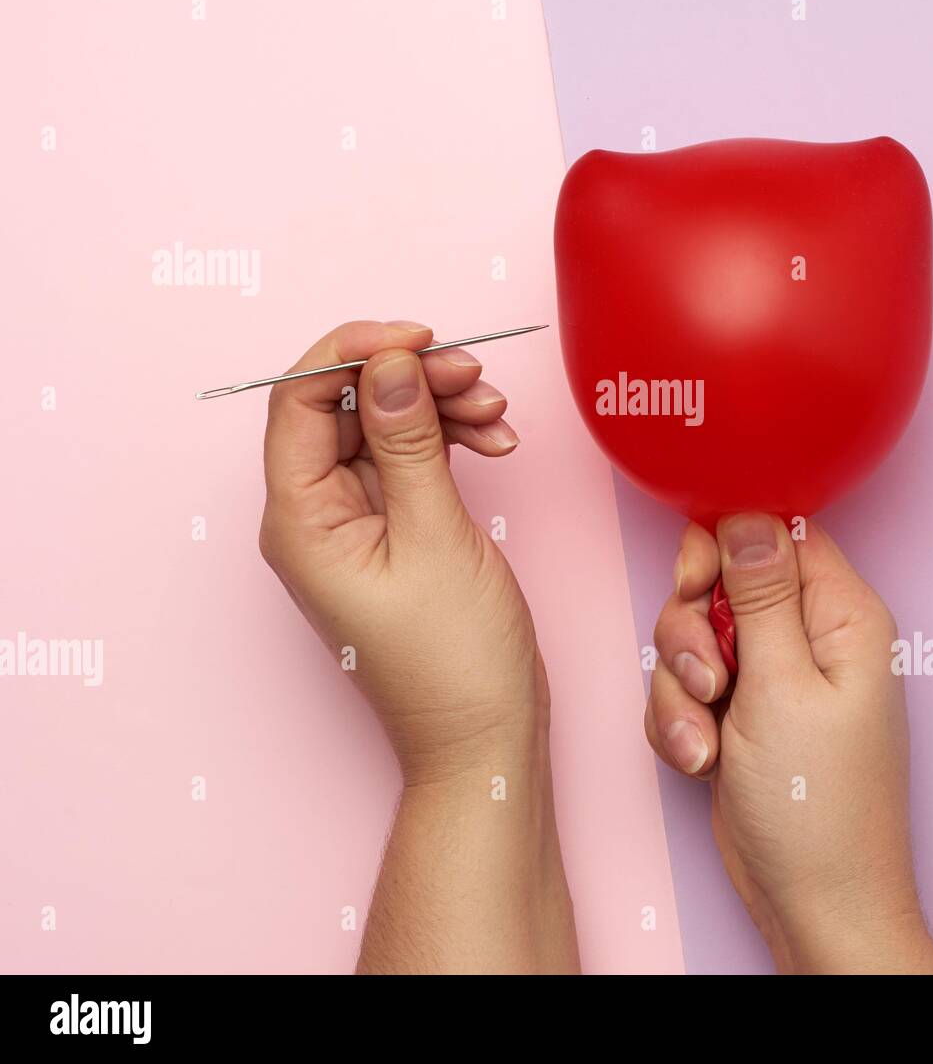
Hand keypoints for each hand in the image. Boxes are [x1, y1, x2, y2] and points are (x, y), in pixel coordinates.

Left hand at [258, 320, 544, 781]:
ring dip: (439, 407)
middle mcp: (315, 516)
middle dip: (411, 379)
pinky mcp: (394, 530)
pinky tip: (494, 442)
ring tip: (495, 414)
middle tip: (473, 377)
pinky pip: (411, 459)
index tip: (418, 338)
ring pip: (384, 427)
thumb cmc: (453, 660)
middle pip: (345, 407)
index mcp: (300, 521)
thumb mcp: (435, 535)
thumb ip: (407, 442)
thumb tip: (387, 364)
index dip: (354, 353)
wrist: (485, 734)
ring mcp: (355, 523)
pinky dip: (451, 441)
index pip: (297, 400)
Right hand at [645, 513, 932, 973]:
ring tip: (705, 737)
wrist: (812, 905)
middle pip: (722, 582)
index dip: (724, 548)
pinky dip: (681, 722)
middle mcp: (809, 638)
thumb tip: (748, 512)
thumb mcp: (780, 686)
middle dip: (691, 627)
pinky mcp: (741, 713)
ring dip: (681, 687)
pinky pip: (686, 687)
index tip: (695, 583)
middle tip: (707, 676)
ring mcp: (772, 678)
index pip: (775, 533)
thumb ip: (760, 593)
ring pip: (693, 636)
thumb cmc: (817, 807)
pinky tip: (701, 759)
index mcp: (841, 616)